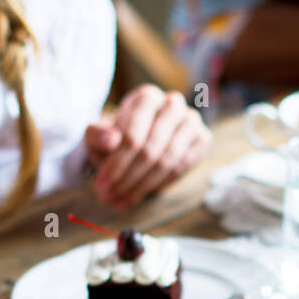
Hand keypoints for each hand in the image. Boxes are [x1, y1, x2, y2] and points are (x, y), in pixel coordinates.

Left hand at [84, 84, 210, 210]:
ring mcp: (191, 120)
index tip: (101, 186)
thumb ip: (97, 135)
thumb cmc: (113, 139)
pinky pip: (182, 167)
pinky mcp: (202, 138)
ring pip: (168, 160)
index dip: (117, 164)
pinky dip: (161, 184)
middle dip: (128, 178)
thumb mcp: (96, 136)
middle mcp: (172, 103)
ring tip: (122, 201)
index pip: (133, 135)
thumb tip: (111, 140)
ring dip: (143, 186)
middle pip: (151, 149)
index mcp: (146, 97)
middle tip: (110, 198)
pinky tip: (142, 193)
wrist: (134, 143)